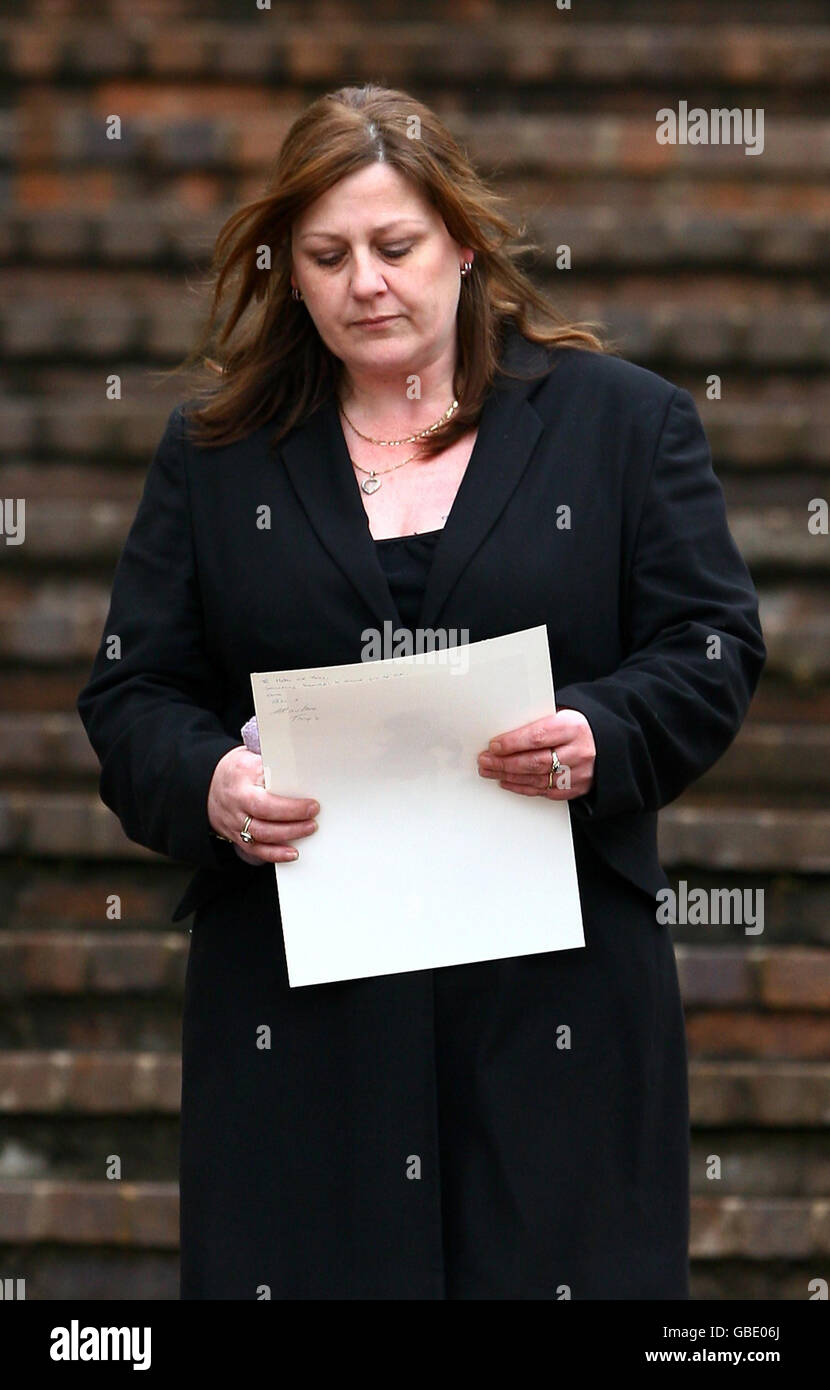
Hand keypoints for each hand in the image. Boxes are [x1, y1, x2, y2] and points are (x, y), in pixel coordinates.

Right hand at [207, 746, 319, 863]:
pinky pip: (255, 849)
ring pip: (260, 836)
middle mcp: (235, 803)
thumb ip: (272, 766)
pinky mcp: (236, 836)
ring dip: (288, 835)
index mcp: (240, 779)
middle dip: (293, 821)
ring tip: (309, 830)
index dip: (290, 805)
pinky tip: (292, 854)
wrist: (207, 784)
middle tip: (313, 817)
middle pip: (264, 818)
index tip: (312, 804)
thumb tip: (301, 772)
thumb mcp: (250, 758)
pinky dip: (274, 854)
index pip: (265, 797)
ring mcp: (234, 822)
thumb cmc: (237, 770)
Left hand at [477, 709, 595, 800]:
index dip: (512, 743)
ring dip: (508, 776)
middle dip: (504, 762)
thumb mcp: (563, 715)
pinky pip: (544, 792)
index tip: (494, 745)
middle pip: (534, 762)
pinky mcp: (576, 788)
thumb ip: (538, 722)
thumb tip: (504, 730)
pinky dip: (522, 787)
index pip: (537, 737)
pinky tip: (507, 782)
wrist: (609, 744)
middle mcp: (578, 752)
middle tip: (485, 761)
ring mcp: (578, 773)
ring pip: (537, 779)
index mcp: (573, 728)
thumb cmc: (579, 727)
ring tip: (490, 770)